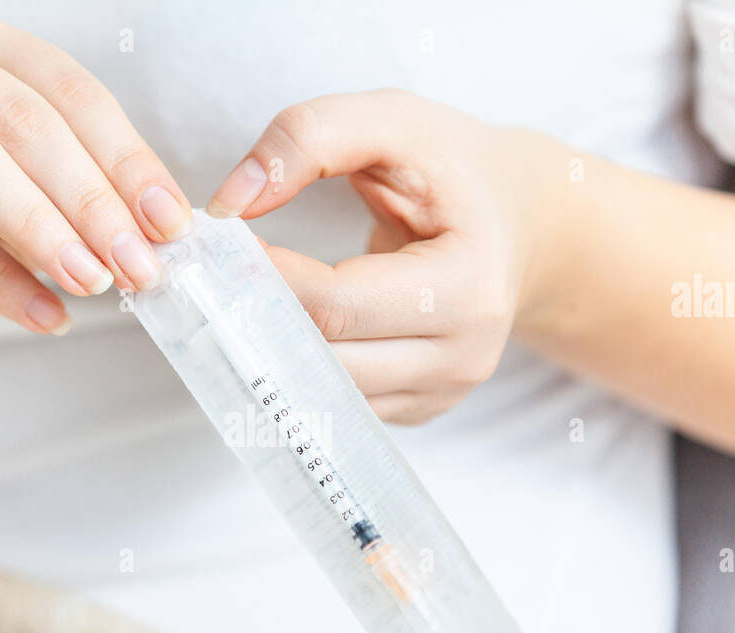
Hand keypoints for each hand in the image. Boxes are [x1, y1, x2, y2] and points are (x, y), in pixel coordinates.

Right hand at [0, 14, 191, 333]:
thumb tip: (158, 236)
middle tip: (140, 267)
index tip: (172, 224)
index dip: (131, 162)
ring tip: (93, 283)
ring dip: (45, 231)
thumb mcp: (30, 198)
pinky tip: (44, 314)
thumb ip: (84, 202)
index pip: (77, 97)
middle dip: (94, 203)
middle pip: (29, 125)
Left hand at [207, 89, 564, 422]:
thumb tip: (231, 202)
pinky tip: (277, 334)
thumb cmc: (453, 168)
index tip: (223, 247)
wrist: (521, 222)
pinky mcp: (423, 408)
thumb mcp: (391, 121)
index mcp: (469, 284)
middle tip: (214, 282)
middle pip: (327, 359)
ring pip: (327, 396)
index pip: (338, 303)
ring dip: (271, 355)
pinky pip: (341, 407)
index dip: (268, 280)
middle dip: (260, 321)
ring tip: (238, 305)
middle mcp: (466, 354)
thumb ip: (308, 138)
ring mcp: (447, 391)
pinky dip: (300, 376)